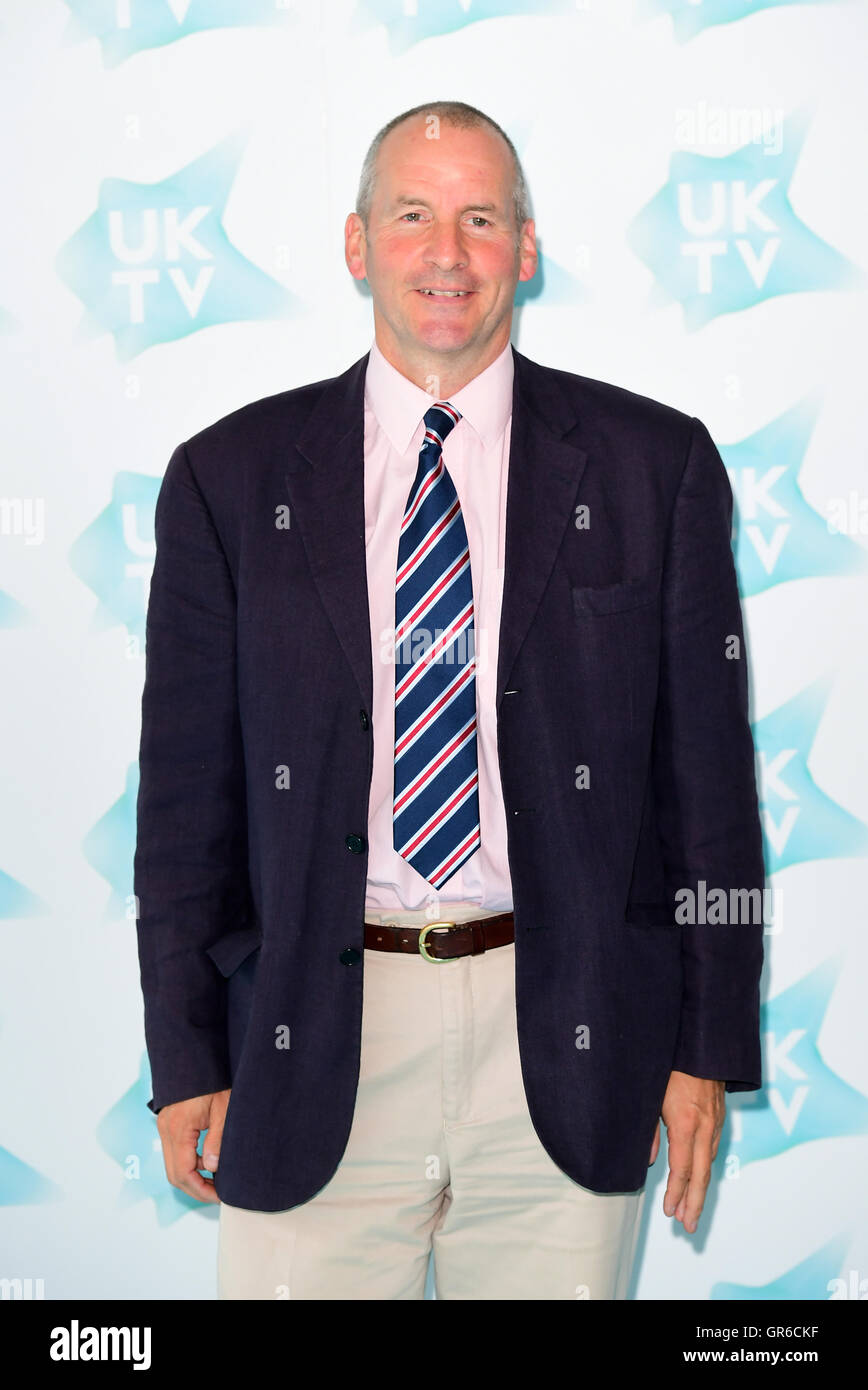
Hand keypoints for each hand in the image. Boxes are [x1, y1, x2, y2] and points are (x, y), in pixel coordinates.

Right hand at [156, 1090, 230, 1203]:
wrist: (195, 1056)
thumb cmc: (212, 1080)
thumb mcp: (223, 1109)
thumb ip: (218, 1140)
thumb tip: (213, 1168)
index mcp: (179, 1129)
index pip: (184, 1173)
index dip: (201, 1190)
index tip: (219, 1195)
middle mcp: (166, 1130)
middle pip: (174, 1174)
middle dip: (195, 1188)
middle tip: (217, 1192)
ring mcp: (164, 1127)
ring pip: (173, 1164)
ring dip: (192, 1174)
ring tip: (216, 1174)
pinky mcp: (168, 1123)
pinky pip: (174, 1151)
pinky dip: (189, 1160)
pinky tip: (208, 1157)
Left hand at [648, 1071, 724, 1233]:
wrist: (703, 1039)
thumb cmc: (671, 1063)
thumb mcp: (650, 1094)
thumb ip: (648, 1129)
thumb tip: (648, 1160)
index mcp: (686, 1123)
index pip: (681, 1169)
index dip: (676, 1193)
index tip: (670, 1212)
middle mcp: (706, 1125)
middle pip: (702, 1173)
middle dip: (694, 1202)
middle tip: (688, 1227)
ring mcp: (716, 1120)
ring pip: (710, 1162)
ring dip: (701, 1188)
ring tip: (692, 1210)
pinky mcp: (719, 1114)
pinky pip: (713, 1146)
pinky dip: (706, 1166)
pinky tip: (700, 1176)